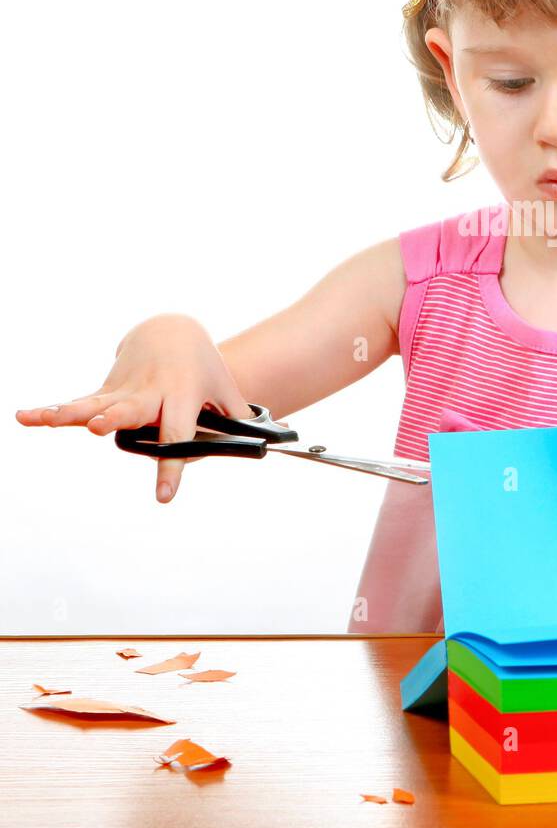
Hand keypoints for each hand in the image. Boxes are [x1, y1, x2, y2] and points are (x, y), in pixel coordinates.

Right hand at [15, 313, 251, 503]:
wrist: (172, 330)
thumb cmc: (203, 367)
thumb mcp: (224, 390)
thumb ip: (236, 419)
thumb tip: (261, 443)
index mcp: (181, 395)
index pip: (177, 436)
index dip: (172, 467)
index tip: (164, 497)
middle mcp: (148, 392)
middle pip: (130, 410)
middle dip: (114, 419)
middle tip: (98, 430)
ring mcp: (123, 388)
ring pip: (94, 402)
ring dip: (68, 413)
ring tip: (42, 420)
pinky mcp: (106, 389)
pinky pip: (77, 402)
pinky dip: (50, 410)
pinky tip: (25, 417)